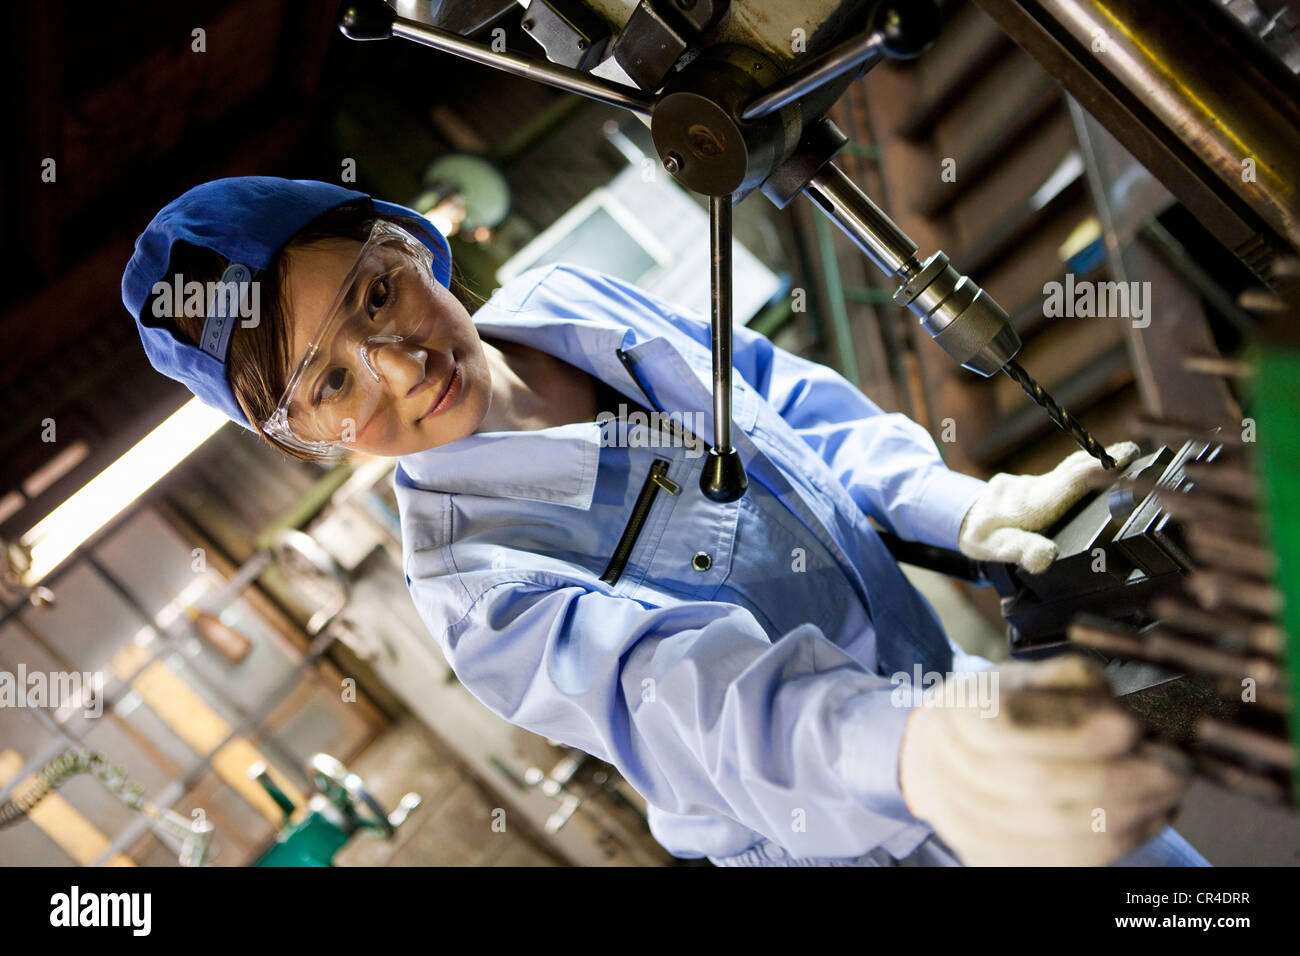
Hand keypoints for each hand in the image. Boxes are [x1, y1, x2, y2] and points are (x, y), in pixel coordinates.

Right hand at [897, 654, 1187, 865]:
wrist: (947, 758)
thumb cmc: (1000, 709)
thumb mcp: (1027, 677)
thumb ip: (1068, 680)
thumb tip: (1118, 708)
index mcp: (956, 714)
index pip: (1007, 727)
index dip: (1072, 730)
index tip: (1130, 723)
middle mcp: (950, 773)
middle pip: (1038, 785)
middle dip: (1119, 776)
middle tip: (1175, 764)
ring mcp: (970, 824)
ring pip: (1059, 829)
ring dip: (1129, 810)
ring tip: (1170, 787)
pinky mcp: (999, 858)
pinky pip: (1068, 858)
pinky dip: (1121, 838)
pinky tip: (1150, 813)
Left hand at [958, 441, 1139, 572]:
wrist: (957, 515)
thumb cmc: (981, 536)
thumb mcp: (995, 549)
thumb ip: (1022, 551)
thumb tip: (1046, 558)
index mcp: (1031, 504)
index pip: (1070, 482)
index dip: (1098, 471)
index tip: (1124, 460)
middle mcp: (1035, 488)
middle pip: (1075, 469)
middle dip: (1105, 462)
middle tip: (1136, 454)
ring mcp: (1034, 482)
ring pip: (1069, 471)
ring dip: (1096, 466)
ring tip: (1127, 463)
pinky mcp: (1034, 483)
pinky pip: (1062, 475)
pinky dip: (1082, 472)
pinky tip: (1098, 474)